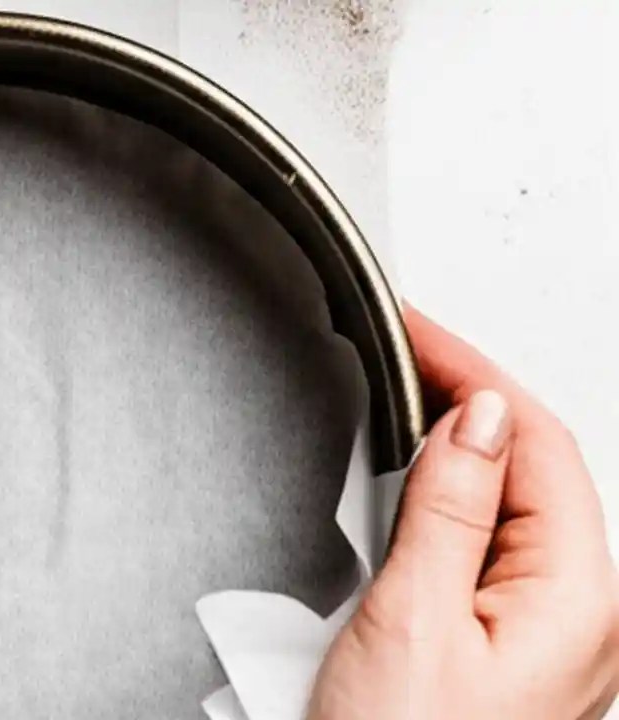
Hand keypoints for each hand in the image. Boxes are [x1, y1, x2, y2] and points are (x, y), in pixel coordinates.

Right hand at [309, 308, 618, 718]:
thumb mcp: (412, 618)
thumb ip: (452, 509)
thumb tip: (476, 418)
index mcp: (578, 598)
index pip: (539, 445)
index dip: (478, 372)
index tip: (420, 328)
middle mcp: (580, 613)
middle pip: (537, 468)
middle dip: (472, 399)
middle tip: (406, 352)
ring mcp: (548, 632)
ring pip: (513, 505)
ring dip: (459, 450)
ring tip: (402, 410)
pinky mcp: (508, 646)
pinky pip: (492, 547)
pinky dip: (451, 502)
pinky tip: (415, 490)